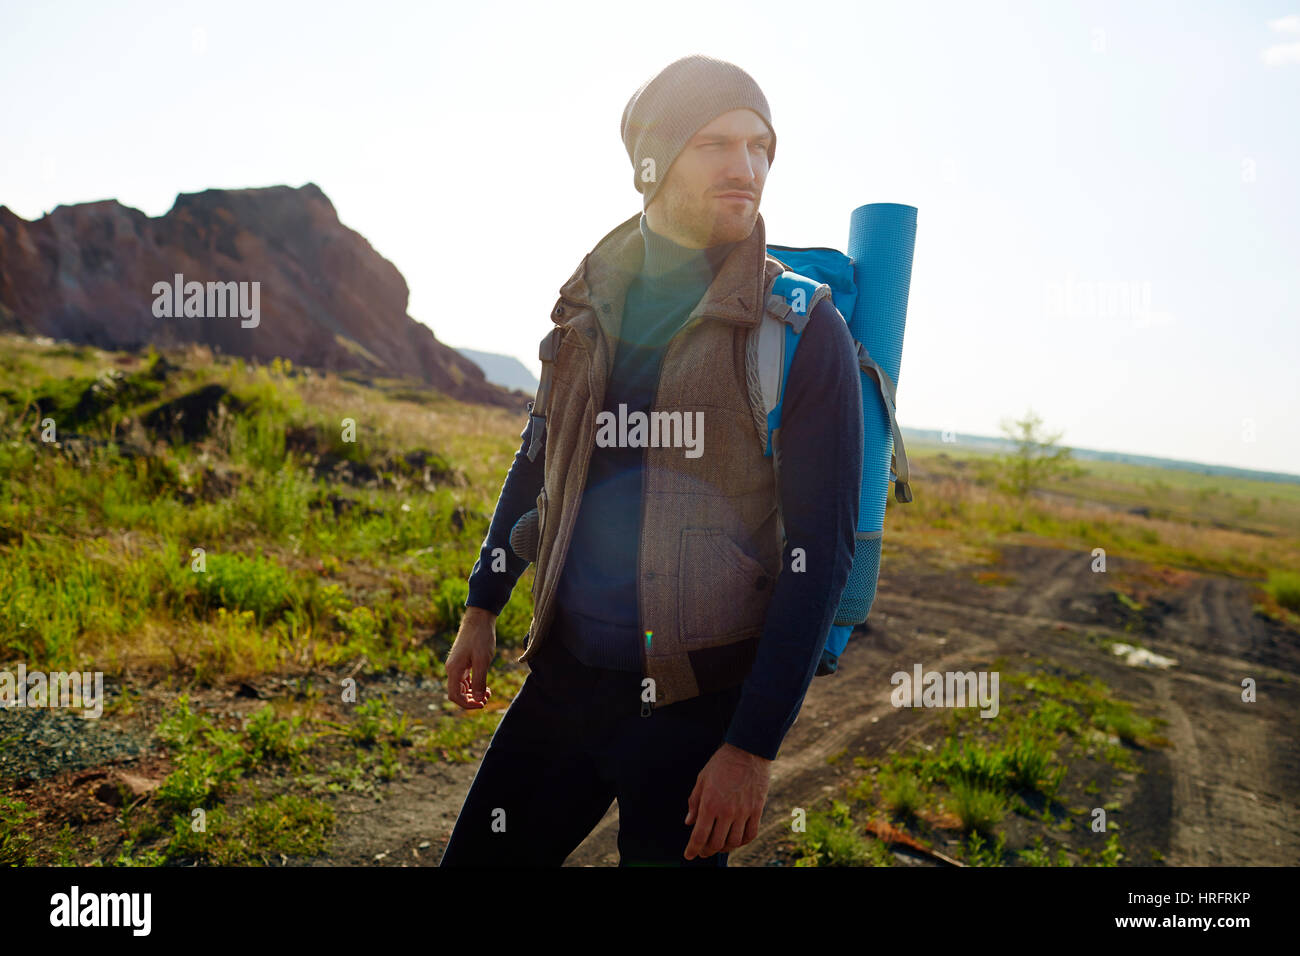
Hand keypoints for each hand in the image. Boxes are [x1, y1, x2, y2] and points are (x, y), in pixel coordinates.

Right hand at [444, 607, 496, 708]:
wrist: (479, 618)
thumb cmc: (481, 638)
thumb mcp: (483, 660)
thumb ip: (479, 681)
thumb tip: (478, 699)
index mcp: (454, 669)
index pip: (455, 696)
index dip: (468, 704)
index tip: (482, 704)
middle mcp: (452, 668)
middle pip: (457, 693)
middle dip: (471, 700)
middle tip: (487, 700)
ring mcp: (456, 665)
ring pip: (461, 687)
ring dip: (473, 693)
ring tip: (489, 693)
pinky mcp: (462, 661)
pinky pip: (465, 679)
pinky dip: (473, 685)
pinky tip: (485, 685)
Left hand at [684, 742, 772, 859]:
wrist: (748, 750)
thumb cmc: (722, 763)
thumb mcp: (702, 779)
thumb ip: (694, 802)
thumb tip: (689, 822)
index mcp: (710, 804)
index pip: (699, 835)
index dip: (692, 849)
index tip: (689, 855)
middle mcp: (727, 811)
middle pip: (716, 843)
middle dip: (706, 850)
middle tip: (702, 851)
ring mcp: (744, 812)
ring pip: (734, 842)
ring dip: (724, 848)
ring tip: (718, 845)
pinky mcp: (757, 810)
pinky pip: (751, 834)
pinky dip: (742, 842)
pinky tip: (736, 839)